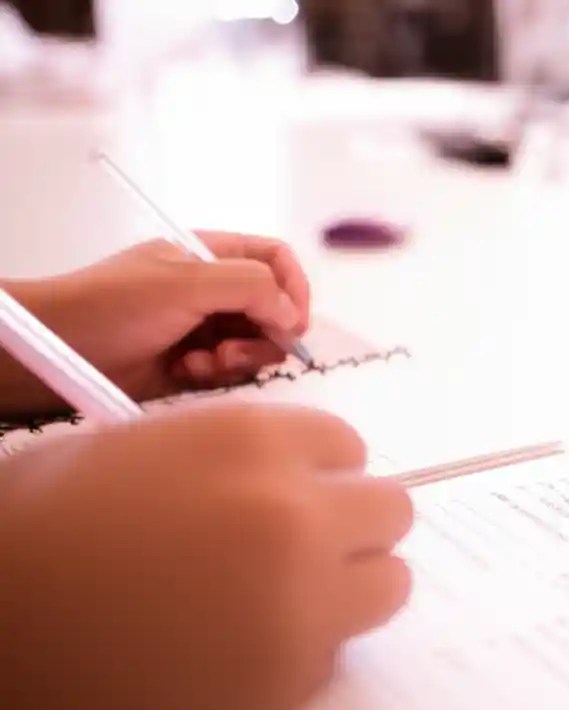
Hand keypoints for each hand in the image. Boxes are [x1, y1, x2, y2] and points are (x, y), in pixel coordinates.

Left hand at [0, 233, 311, 415]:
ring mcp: (202, 329)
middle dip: (265, 333)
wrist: (55, 351)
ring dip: (240, 358)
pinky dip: (217, 376)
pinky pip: (229, 373)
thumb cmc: (111, 306)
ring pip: (255, 345)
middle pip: (273, 309)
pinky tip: (188, 374)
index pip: (275, 260)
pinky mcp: (190, 366)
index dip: (294, 288)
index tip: (293, 322)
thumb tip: (292, 315)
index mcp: (211, 256)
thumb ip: (249, 287)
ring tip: (206, 363)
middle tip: (238, 350)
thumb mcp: (184, 283)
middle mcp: (212, 290)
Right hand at [0, 405, 413, 709]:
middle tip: (296, 545)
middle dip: (348, 523)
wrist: (0, 634)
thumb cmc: (43, 530)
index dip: (315, 470)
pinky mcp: (289, 677)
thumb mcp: (132, 450)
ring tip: (283, 596)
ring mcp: (300, 601)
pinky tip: (241, 646)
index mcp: (250, 441)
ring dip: (348, 585)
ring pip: (388, 583)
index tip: (288, 490)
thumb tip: (286, 472)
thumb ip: (226, 453)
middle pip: (388, 510)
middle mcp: (293, 513)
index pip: (346, 445)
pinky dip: (306, 646)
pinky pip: (337, 650)